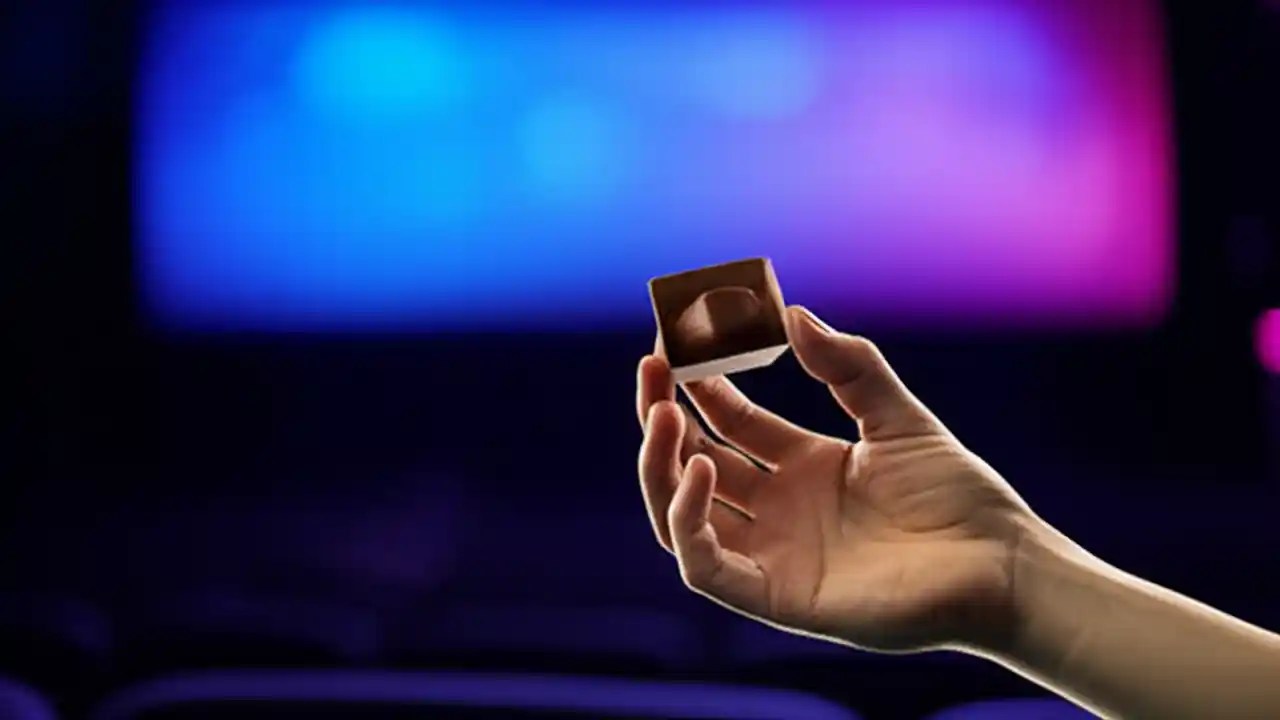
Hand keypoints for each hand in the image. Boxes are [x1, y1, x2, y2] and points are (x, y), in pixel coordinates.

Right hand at [636, 306, 1042, 652]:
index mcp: (804, 468)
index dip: (696, 385)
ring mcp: (772, 556)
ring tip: (666, 415)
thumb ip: (847, 365)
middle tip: (652, 370)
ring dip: (662, 465)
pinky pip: (705, 566)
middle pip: (693, 463)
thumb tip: (793, 313)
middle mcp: (778, 511)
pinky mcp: (775, 597)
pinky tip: (702, 469)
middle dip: (663, 418)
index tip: (672, 343)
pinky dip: (689, 519)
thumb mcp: (897, 416)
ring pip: (680, 514)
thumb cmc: (959, 495)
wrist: (998, 564)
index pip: (729, 423)